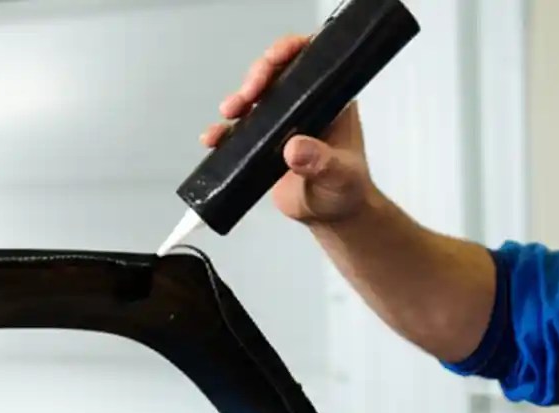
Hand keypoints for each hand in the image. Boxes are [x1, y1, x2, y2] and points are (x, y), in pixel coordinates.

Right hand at [203, 34, 376, 227]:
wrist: (330, 217)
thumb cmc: (345, 191)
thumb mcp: (339, 176)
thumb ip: (322, 163)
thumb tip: (295, 149)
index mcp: (331, 100)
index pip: (313, 59)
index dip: (291, 49)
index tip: (273, 58)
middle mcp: (306, 104)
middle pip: (277, 72)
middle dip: (257, 76)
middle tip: (248, 95)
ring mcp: (283, 121)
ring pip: (255, 96)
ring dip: (238, 100)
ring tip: (230, 112)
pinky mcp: (264, 140)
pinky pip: (240, 128)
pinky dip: (224, 130)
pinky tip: (213, 138)